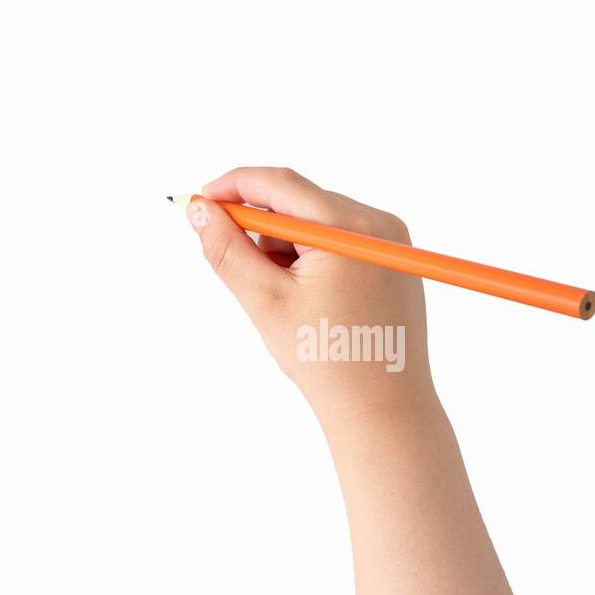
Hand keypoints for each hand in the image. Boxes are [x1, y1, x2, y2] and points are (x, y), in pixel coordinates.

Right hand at [185, 167, 435, 420]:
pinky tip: (316, 308)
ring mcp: (392, 243)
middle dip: (264, 234)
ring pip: (316, 225)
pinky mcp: (394, 262)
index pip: (280, 184)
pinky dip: (313, 264)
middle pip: (299, 202)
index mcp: (349, 228)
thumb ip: (228, 250)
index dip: (233, 187)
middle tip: (253, 280)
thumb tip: (200, 211)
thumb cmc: (329, 361)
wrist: (384, 411)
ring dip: (288, 253)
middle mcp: (378, 224)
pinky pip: (339, 243)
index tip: (200, 203)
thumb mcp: (266, 302)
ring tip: (294, 306)